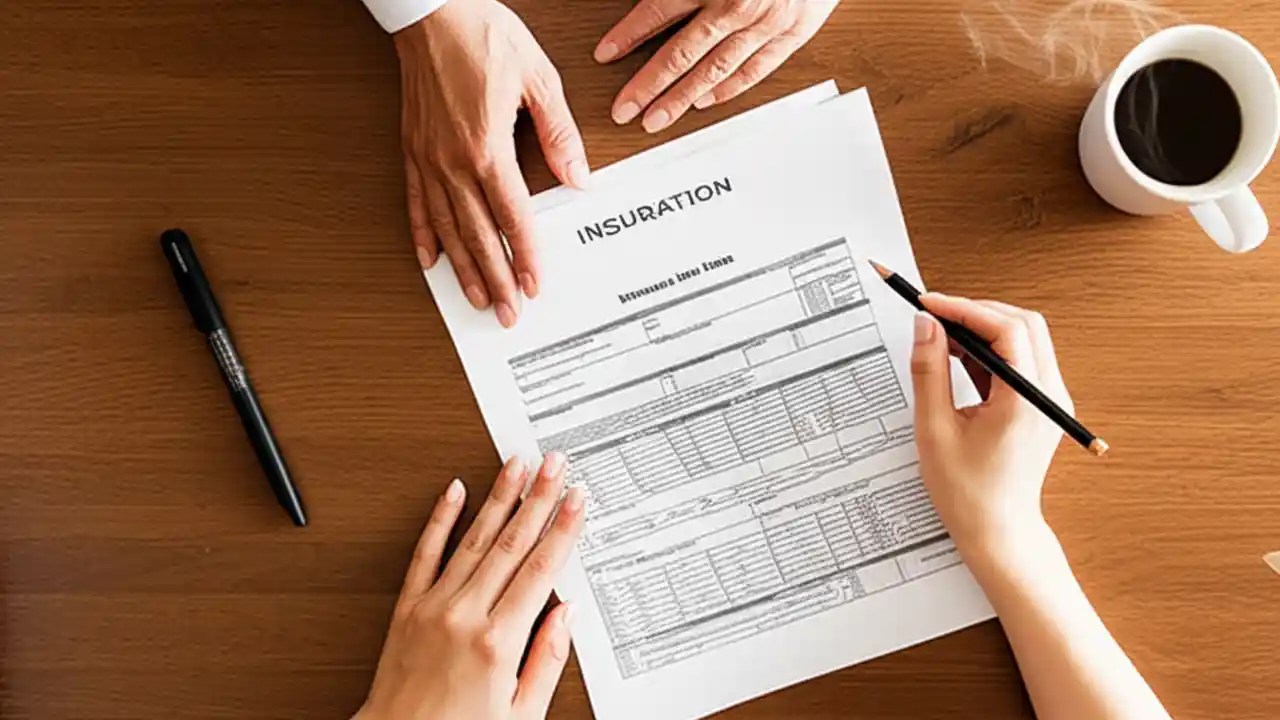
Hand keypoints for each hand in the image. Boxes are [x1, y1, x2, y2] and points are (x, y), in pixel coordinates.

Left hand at [355, 454, 584, 719]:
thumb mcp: (521, 714)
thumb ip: (547, 660)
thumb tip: (566, 614)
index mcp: (498, 642)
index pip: (540, 569)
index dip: (562, 528)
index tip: (576, 499)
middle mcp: (464, 616)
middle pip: (511, 543)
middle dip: (537, 497)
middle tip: (554, 464)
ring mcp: (433, 607)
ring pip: (473, 539)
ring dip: (499, 497)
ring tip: (516, 465)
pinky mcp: (407, 608)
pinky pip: (425, 553)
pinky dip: (440, 519)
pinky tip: (455, 491)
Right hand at [397, 0, 589, 327]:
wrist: (431, 10)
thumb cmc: (482, 35)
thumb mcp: (538, 79)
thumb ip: (558, 134)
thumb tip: (578, 175)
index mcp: (487, 147)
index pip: (513, 216)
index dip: (526, 255)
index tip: (535, 285)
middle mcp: (453, 161)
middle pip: (479, 234)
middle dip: (497, 278)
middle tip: (509, 312)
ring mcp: (428, 159)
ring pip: (447, 228)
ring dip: (464, 269)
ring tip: (477, 299)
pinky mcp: (413, 150)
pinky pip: (416, 203)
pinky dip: (423, 235)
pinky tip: (430, 260)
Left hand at [593, 0, 836, 132]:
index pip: (659, 11)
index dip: (628, 34)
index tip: (605, 55)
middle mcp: (737, 4)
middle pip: (681, 53)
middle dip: (648, 85)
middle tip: (625, 110)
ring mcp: (767, 23)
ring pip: (715, 69)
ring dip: (682, 98)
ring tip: (656, 118)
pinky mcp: (794, 32)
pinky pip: (756, 69)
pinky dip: (730, 88)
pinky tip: (706, 102)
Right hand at [909, 294, 1072, 555]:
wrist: (998, 532)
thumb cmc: (967, 493)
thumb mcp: (935, 429)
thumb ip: (929, 371)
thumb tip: (925, 326)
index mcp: (1025, 401)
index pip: (1005, 328)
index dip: (964, 308)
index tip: (928, 303)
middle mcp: (1048, 395)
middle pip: (1021, 323)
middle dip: (975, 312)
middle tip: (933, 316)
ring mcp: (1049, 399)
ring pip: (1023, 337)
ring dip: (982, 329)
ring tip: (939, 340)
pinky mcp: (1041, 405)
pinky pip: (1020, 359)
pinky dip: (989, 351)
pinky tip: (956, 360)